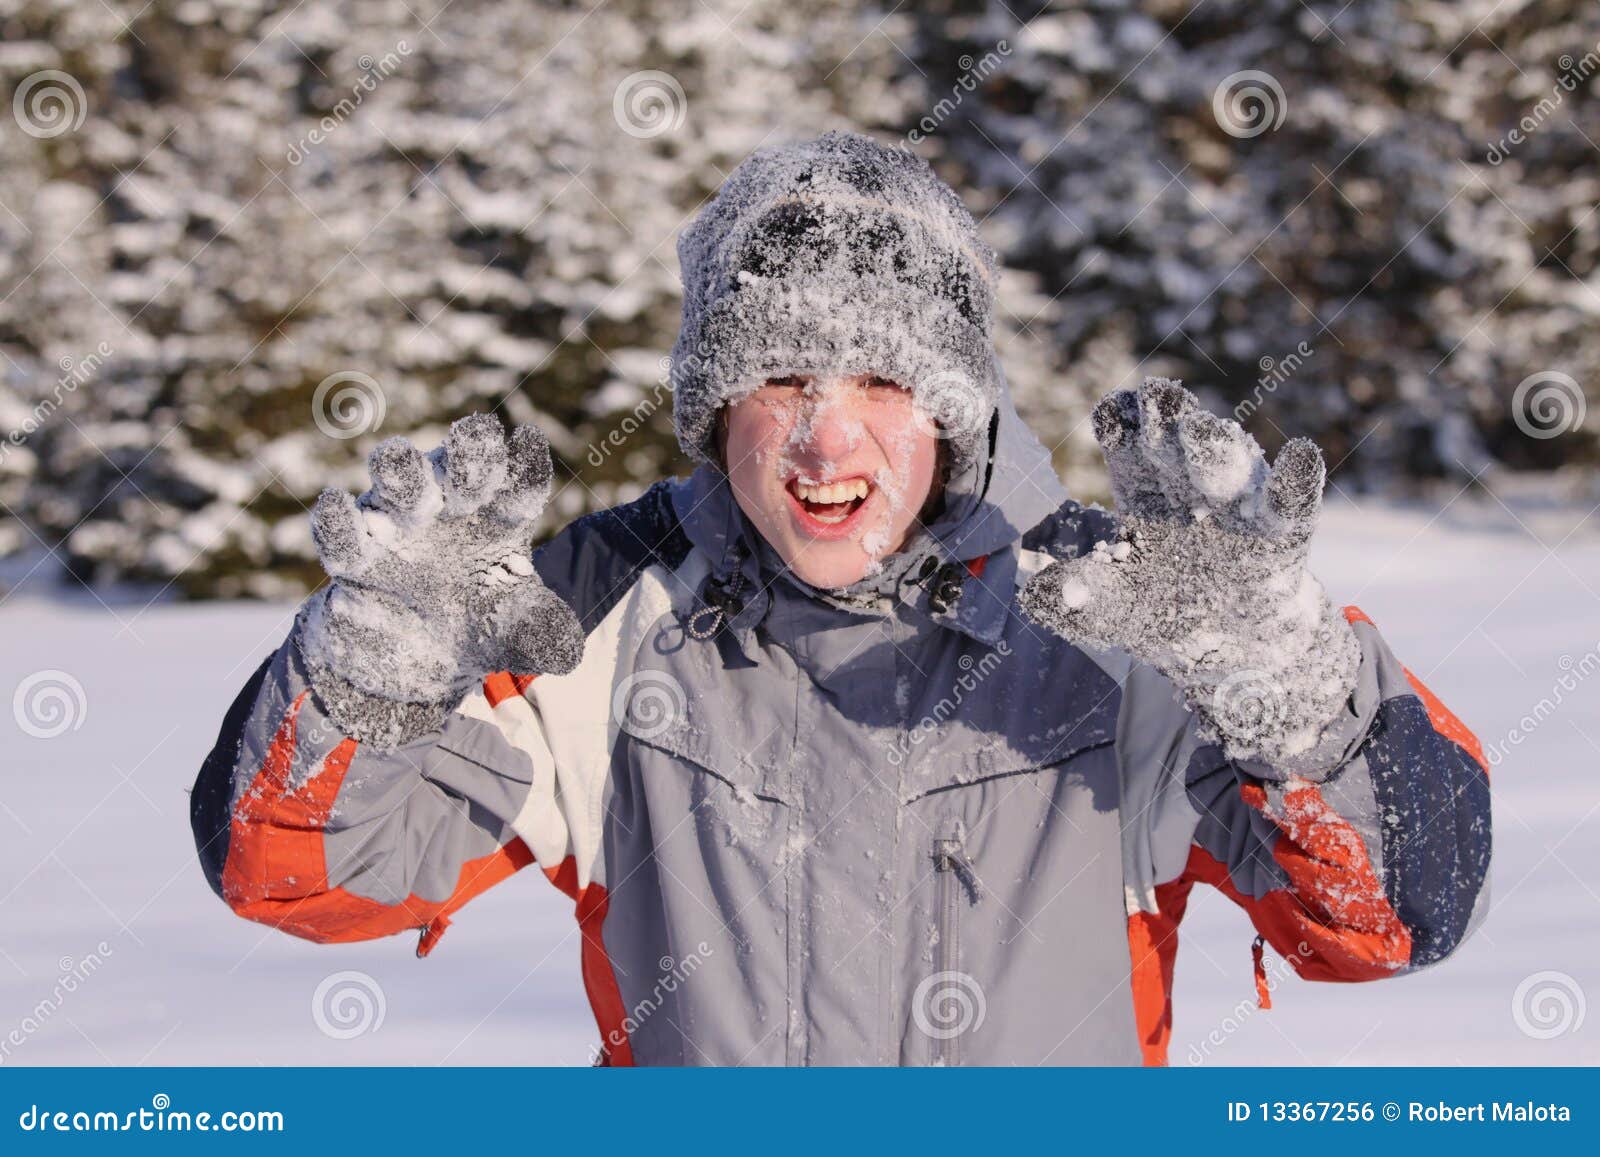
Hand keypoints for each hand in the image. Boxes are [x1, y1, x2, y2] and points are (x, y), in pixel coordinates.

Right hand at [301, 414, 583, 712]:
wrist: (416, 661)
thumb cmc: (480, 625)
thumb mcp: (517, 634)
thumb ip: (541, 634)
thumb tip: (567, 650)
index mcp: (501, 515)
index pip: (518, 481)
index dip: (522, 461)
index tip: (526, 440)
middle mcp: (451, 504)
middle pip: (460, 461)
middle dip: (468, 457)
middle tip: (475, 469)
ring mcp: (401, 522)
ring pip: (396, 474)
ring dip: (402, 472)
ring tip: (410, 487)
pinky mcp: (356, 555)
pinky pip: (340, 530)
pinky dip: (336, 519)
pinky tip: (337, 506)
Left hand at [1020, 378, 1358, 766]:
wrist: (1229, 649)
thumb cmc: (1163, 613)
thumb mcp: (1108, 611)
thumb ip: (1072, 599)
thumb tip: (1033, 594)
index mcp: (1143, 483)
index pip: (1128, 432)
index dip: (1119, 419)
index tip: (1113, 418)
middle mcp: (1189, 479)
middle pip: (1177, 433)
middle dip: (1168, 416)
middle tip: (1157, 408)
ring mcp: (1239, 501)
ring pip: (1230, 459)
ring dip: (1216, 445)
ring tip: (1201, 433)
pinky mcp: (1283, 531)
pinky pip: (1295, 498)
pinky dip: (1300, 479)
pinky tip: (1300, 458)